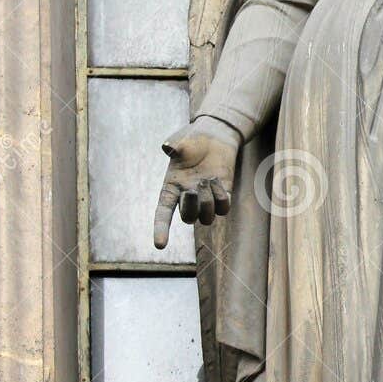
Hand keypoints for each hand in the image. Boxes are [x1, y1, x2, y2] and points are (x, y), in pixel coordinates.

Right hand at [154, 118, 239, 249]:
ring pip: (206, 218)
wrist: (214, 136)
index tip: (159, 245)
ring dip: (208, 203)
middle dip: (191, 207)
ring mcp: (205, 199)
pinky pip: (223, 209)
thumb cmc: (192, 140)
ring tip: (208, 180)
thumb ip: (174, 146)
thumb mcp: (181, 141)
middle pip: (187, 218)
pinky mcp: (221, 195)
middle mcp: (187, 198)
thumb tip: (167, 147)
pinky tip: (218, 179)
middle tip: (194, 188)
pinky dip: (221, 198)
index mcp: (170, 188)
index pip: (163, 214)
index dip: (161, 229)